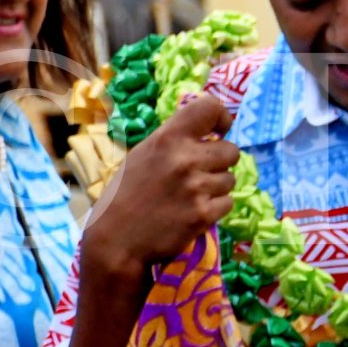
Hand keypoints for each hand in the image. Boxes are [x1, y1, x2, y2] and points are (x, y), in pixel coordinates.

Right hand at [80, 92, 237, 278]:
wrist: (115, 239)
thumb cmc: (125, 194)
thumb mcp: (144, 155)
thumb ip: (174, 142)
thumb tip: (208, 132)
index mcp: (168, 138)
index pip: (211, 107)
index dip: (221, 117)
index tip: (218, 130)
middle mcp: (186, 159)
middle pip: (232, 151)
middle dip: (220, 161)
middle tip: (200, 172)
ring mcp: (197, 188)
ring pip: (230, 179)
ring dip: (216, 187)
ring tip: (190, 195)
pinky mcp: (204, 214)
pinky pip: (228, 203)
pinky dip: (215, 208)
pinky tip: (193, 211)